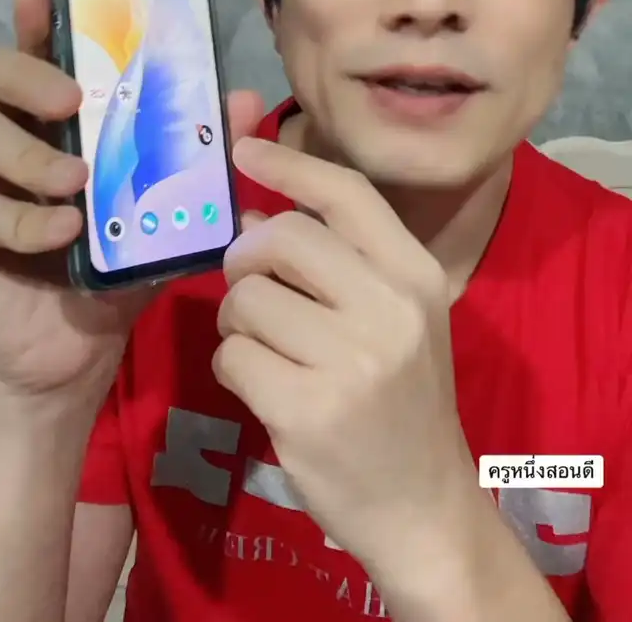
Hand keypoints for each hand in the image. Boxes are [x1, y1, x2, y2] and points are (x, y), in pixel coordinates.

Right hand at [0, 0, 263, 412]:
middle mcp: (10, 144)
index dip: (35, 24)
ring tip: (75, 182)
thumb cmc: (115, 274)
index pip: (34, 58)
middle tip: (71, 99)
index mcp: (53, 128)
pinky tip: (62, 235)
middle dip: (25, 75)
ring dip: (28, 152)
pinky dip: (23, 216)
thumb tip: (247, 101)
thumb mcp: (161, 214)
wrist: (70, 356)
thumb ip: (196, 159)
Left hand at [213, 136, 472, 570]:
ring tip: (266, 349)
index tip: (245, 149)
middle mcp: (390, 309)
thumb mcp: (394, 321)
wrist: (425, 506)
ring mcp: (351, 361)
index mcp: (416, 276)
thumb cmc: (405, 402)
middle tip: (251, 290)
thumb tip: (253, 215)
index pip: (346, 194)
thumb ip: (335, 264)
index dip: (290, 165)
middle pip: (280, 238)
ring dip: (237, 322)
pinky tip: (263, 388)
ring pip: (246, 299)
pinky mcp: (307, 410)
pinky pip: (232, 355)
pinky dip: (232, 367)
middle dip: (246, 259)